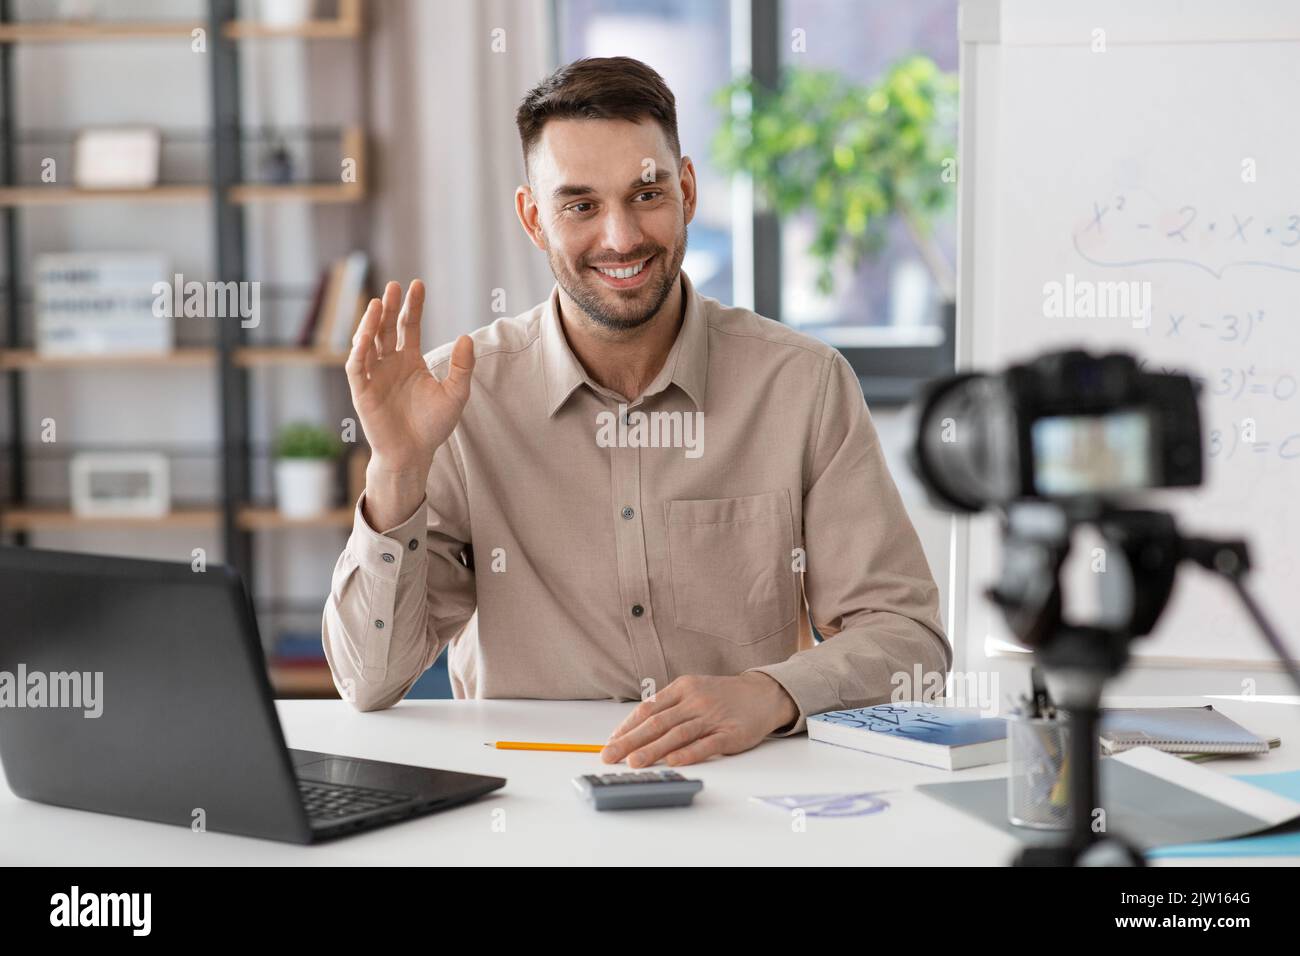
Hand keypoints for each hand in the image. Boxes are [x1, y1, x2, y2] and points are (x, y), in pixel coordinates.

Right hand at [345, 280, 474, 526]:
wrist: (414, 454)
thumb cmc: (433, 425)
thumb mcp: (456, 393)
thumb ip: (461, 367)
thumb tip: (467, 337)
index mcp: (410, 361)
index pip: (409, 326)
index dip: (412, 306)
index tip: (416, 284)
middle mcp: (390, 364)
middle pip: (386, 328)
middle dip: (388, 307)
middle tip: (393, 286)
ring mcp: (374, 376)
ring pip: (368, 342)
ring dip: (370, 323)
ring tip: (377, 303)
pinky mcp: (362, 391)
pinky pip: (357, 367)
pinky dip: (359, 350)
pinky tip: (365, 335)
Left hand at [600, 673, 798, 767]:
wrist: (762, 694)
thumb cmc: (721, 695)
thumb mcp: (693, 690)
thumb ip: (669, 706)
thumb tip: (635, 728)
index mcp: (682, 688)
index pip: (648, 708)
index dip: (627, 726)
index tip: (610, 741)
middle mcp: (695, 701)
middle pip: (657, 723)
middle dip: (630, 741)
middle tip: (609, 756)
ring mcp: (712, 717)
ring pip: (677, 734)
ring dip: (653, 749)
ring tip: (634, 763)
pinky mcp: (730, 733)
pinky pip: (706, 744)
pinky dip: (688, 753)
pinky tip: (673, 761)